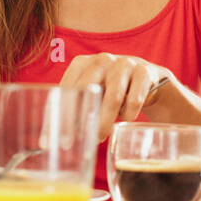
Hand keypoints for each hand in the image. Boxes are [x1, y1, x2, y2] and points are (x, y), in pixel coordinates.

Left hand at [59, 53, 173, 140]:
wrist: (147, 77)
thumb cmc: (111, 88)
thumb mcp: (93, 92)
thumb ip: (77, 107)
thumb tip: (54, 139)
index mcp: (83, 63)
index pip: (66, 88)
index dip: (59, 114)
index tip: (54, 139)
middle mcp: (102, 59)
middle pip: (88, 90)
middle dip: (81, 119)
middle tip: (76, 142)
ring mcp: (125, 63)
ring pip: (113, 97)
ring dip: (105, 121)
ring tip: (101, 136)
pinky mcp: (145, 72)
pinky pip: (135, 99)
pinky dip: (129, 114)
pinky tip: (126, 119)